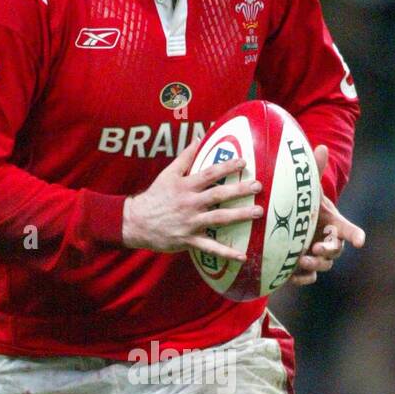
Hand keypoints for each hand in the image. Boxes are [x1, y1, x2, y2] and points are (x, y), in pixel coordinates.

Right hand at [122, 135, 262, 261]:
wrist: (136, 223)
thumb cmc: (155, 196)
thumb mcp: (168, 174)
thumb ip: (186, 157)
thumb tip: (200, 137)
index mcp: (185, 186)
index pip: (209, 173)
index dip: (227, 167)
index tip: (244, 162)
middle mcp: (189, 203)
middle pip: (218, 195)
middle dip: (239, 190)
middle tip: (257, 186)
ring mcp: (190, 222)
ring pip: (218, 219)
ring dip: (240, 216)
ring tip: (258, 212)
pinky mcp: (189, 240)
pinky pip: (210, 247)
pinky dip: (226, 253)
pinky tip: (243, 256)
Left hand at [287, 144, 364, 285]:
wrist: (284, 225)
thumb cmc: (302, 205)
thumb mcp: (306, 189)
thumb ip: (315, 171)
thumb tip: (321, 147)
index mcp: (332, 223)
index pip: (348, 230)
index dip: (355, 235)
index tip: (360, 241)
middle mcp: (328, 242)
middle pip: (336, 251)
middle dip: (329, 250)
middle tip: (318, 247)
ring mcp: (317, 257)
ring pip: (324, 266)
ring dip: (315, 265)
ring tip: (302, 260)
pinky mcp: (304, 270)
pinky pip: (309, 279)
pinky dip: (302, 279)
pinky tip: (291, 276)